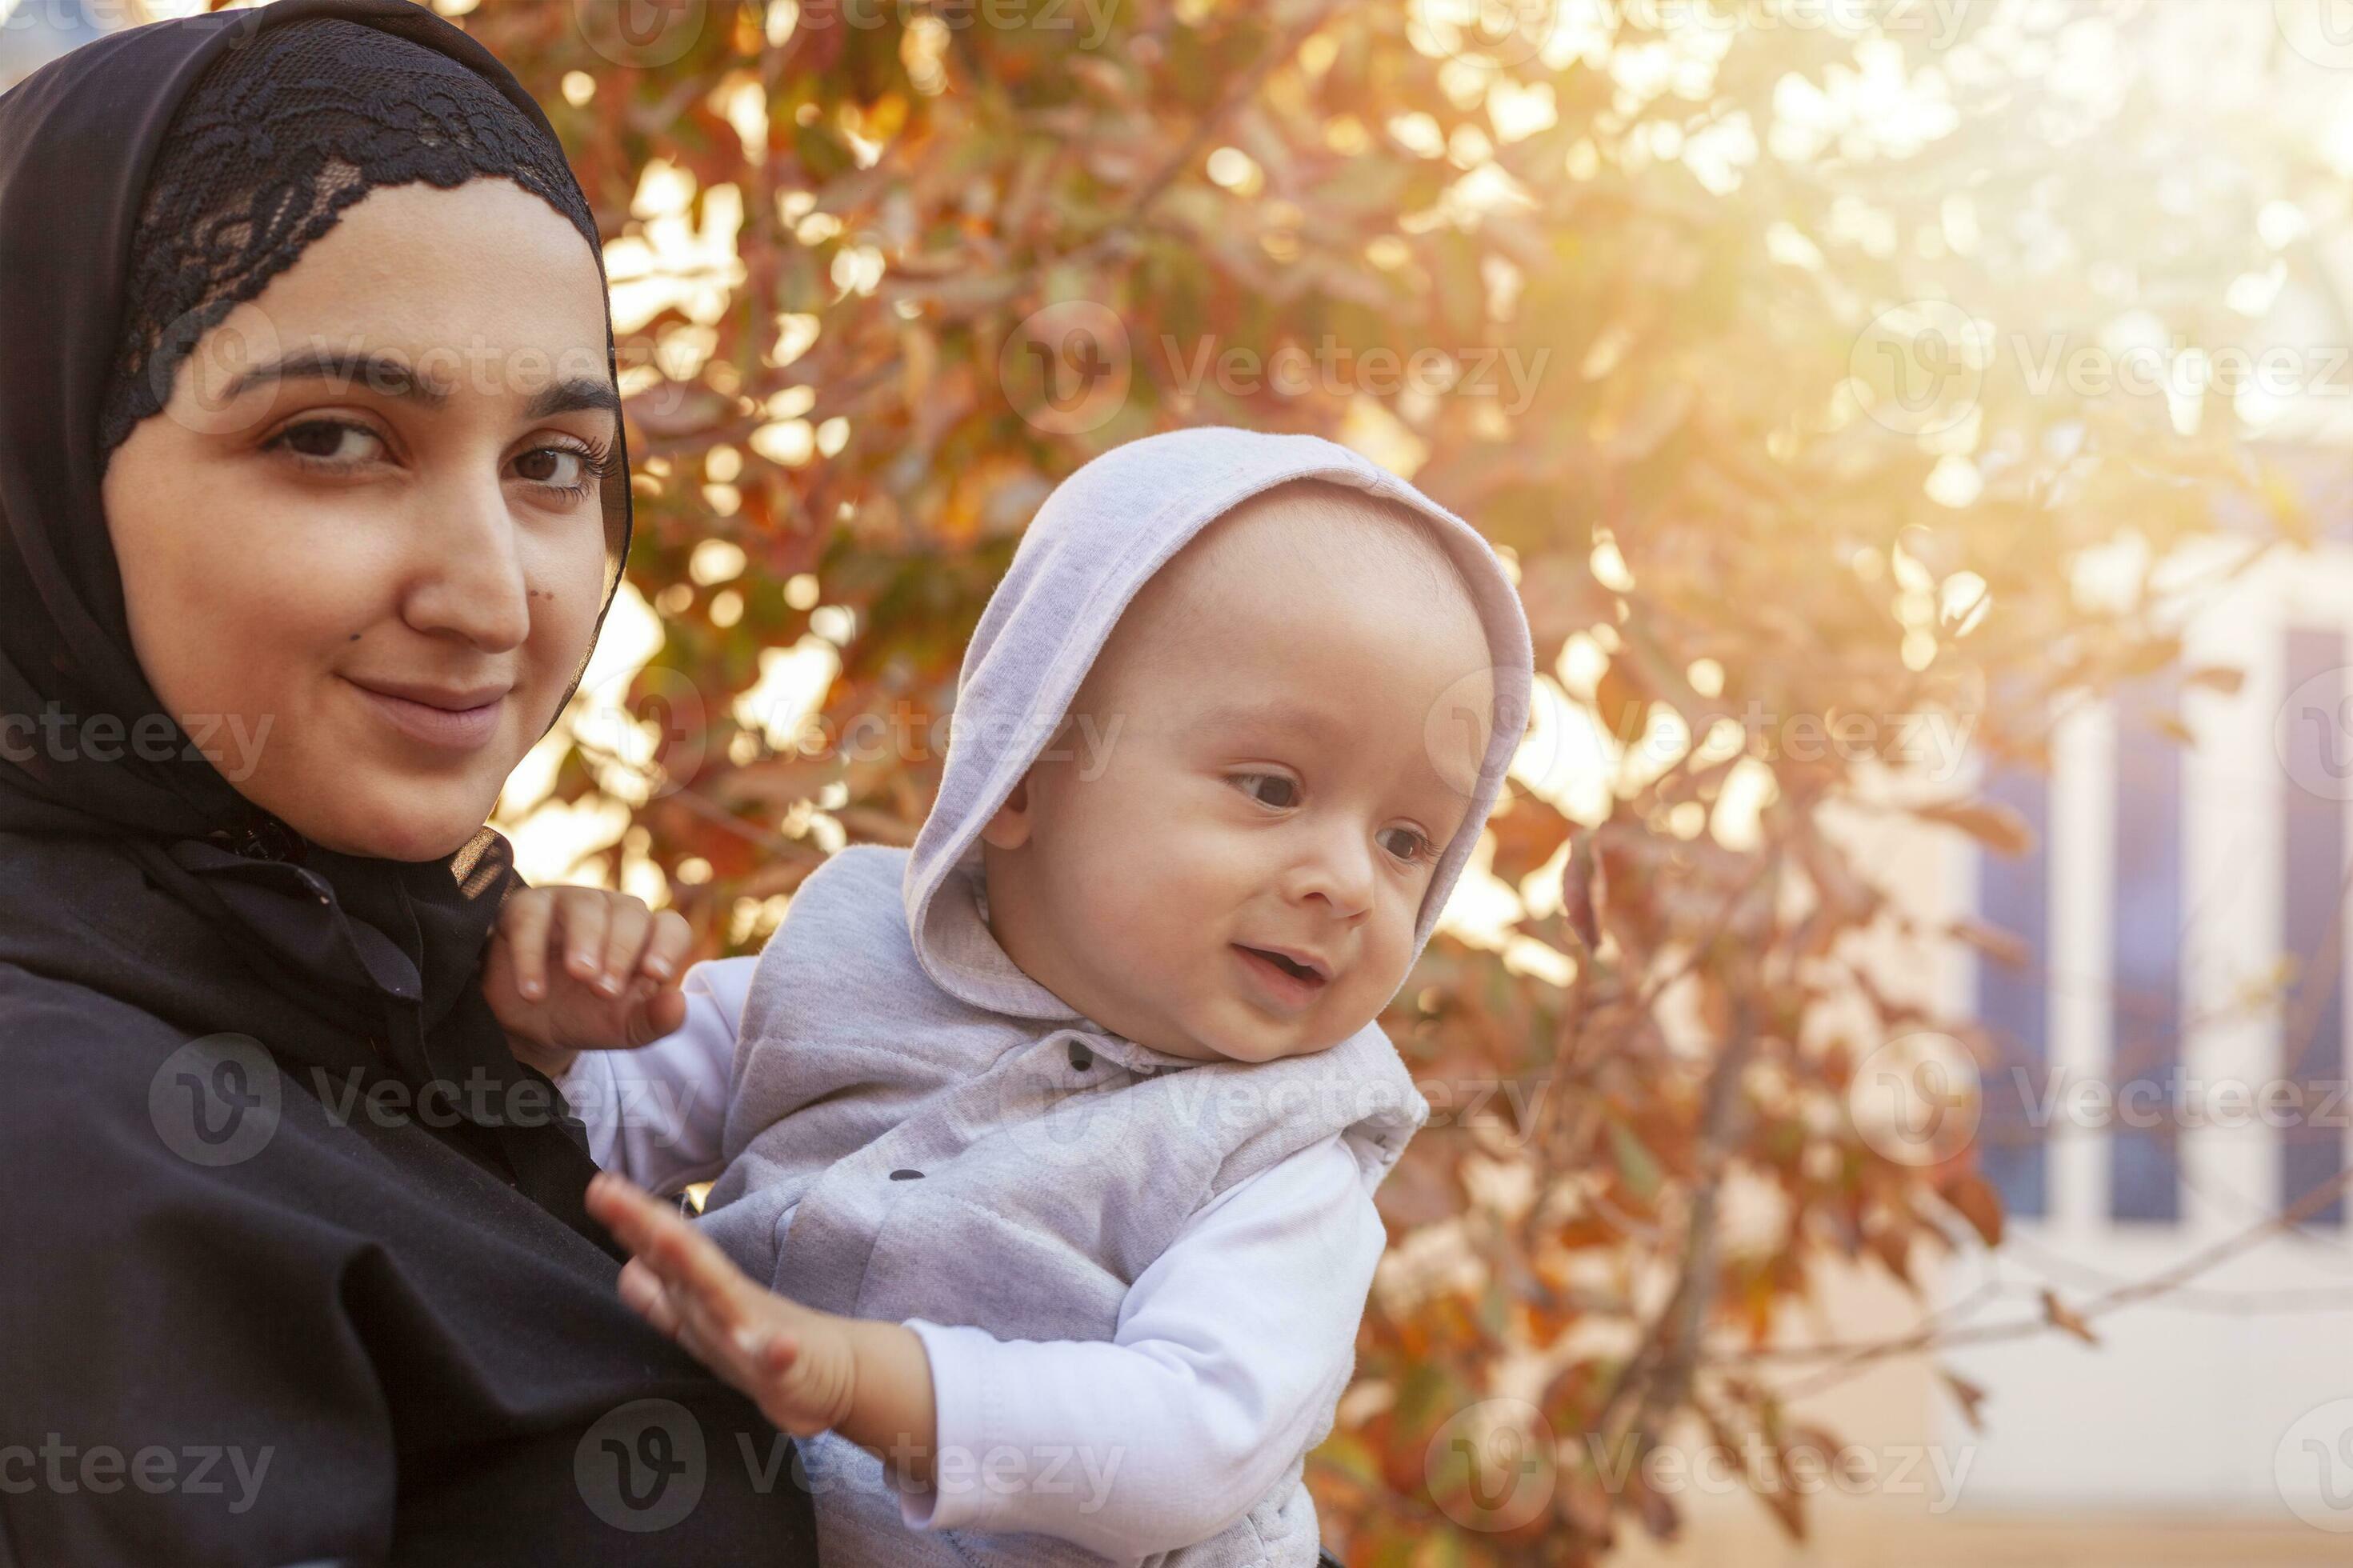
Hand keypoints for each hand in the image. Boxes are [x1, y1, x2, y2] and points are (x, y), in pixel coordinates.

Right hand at [484, 886, 692, 1079]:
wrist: (526, 1024)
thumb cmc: (584, 1016)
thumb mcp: (621, 1028)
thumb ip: (654, 1021)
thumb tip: (680, 1004)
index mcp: (645, 938)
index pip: (670, 927)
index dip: (668, 946)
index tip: (654, 974)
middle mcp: (612, 912)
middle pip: (631, 913)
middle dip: (622, 951)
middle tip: (605, 990)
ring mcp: (569, 904)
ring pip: (586, 905)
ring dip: (586, 940)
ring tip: (580, 976)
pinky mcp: (526, 909)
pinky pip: (531, 918)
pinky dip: (531, 955)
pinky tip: (533, 992)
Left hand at [586, 1173, 858, 1439]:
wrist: (833, 1373)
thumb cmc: (762, 1343)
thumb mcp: (703, 1323)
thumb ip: (662, 1299)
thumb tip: (628, 1267)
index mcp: (703, 1297)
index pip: (663, 1253)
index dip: (631, 1222)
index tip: (600, 1188)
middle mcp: (726, 1305)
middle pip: (682, 1259)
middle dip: (646, 1226)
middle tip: (609, 1192)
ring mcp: (758, 1333)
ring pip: (722, 1297)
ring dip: (694, 1267)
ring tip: (666, 1238)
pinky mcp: (788, 1369)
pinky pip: (781, 1360)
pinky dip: (779, 1351)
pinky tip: (779, 1347)